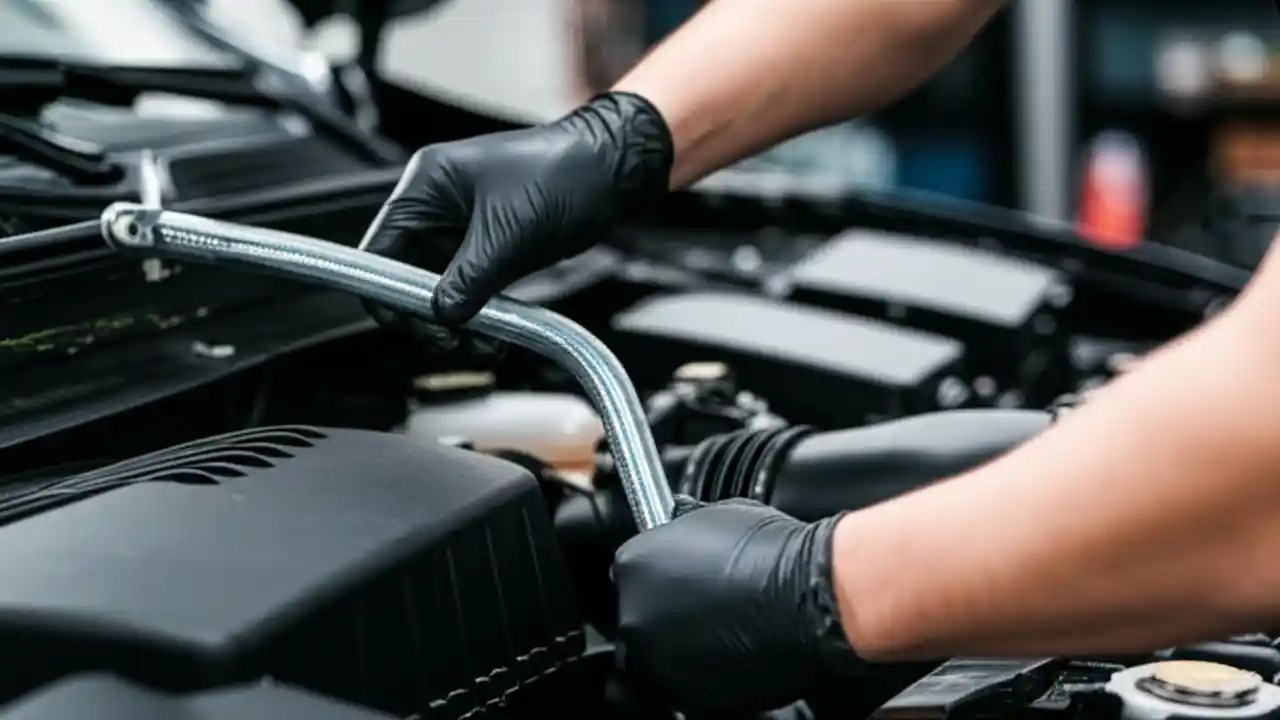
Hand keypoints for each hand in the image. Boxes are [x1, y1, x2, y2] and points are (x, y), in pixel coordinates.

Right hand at [359, 91, 672, 350]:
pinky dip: (476, 316)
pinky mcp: (486, 249)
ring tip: (483, 344)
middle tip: (453, 342)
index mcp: (426, 186)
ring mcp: (460, 230)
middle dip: (426, 316)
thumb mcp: (510, 230)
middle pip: (403, 277)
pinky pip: (467, 291)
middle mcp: (435, 208)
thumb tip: (442, 316)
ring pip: (436, 291)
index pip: (379, 251)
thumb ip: (470, 278)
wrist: (610, 170)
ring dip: (454, 323)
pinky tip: (495, 334)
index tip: (416, 326)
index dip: (387, 294)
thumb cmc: (562, 173)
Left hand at [613, 497, 860, 711]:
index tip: (678, 581)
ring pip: (657, 659)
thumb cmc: (773, 553)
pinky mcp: (688, 696)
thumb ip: (684, 533)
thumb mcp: (715, 516)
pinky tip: (731, 654)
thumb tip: (684, 536)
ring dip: (679, 648)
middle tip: (702, 610)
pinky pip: (686, 686)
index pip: (630, 574)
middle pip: (637, 620)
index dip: (658, 578)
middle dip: (664, 616)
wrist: (810, 596)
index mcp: (633, 565)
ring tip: (719, 634)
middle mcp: (635, 617)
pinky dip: (703, 675)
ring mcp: (658, 662)